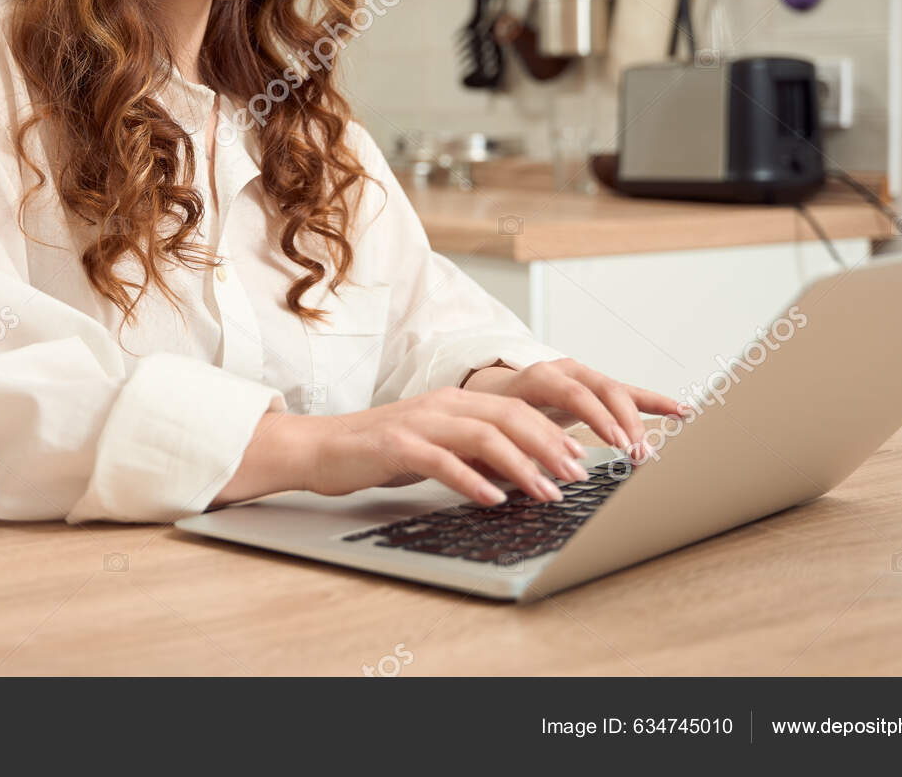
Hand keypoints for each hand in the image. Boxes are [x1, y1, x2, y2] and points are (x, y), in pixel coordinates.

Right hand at [303, 386, 599, 507]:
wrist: (321, 447)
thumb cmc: (379, 451)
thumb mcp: (437, 448)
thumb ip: (474, 454)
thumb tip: (521, 472)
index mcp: (455, 402)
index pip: (516, 410)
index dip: (552, 433)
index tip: (580, 460)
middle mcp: (442, 405)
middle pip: (509, 417)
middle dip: (549, 447)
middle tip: (576, 476)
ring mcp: (419, 422)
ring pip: (483, 436)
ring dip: (522, 466)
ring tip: (546, 492)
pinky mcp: (396, 445)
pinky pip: (442, 460)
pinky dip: (471, 479)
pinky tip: (492, 499)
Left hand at [462, 357, 691, 458]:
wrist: (491, 394)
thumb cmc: (494, 417)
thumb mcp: (496, 432)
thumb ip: (514, 450)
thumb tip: (535, 478)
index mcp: (537, 378)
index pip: (574, 393)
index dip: (597, 418)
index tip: (615, 444)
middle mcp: (563, 371)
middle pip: (603, 391)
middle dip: (623, 424)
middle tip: (636, 454)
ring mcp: (582, 377)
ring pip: (618, 393)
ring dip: (638, 422)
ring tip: (650, 450)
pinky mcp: (596, 389)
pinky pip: (629, 394)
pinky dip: (654, 402)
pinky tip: (680, 411)